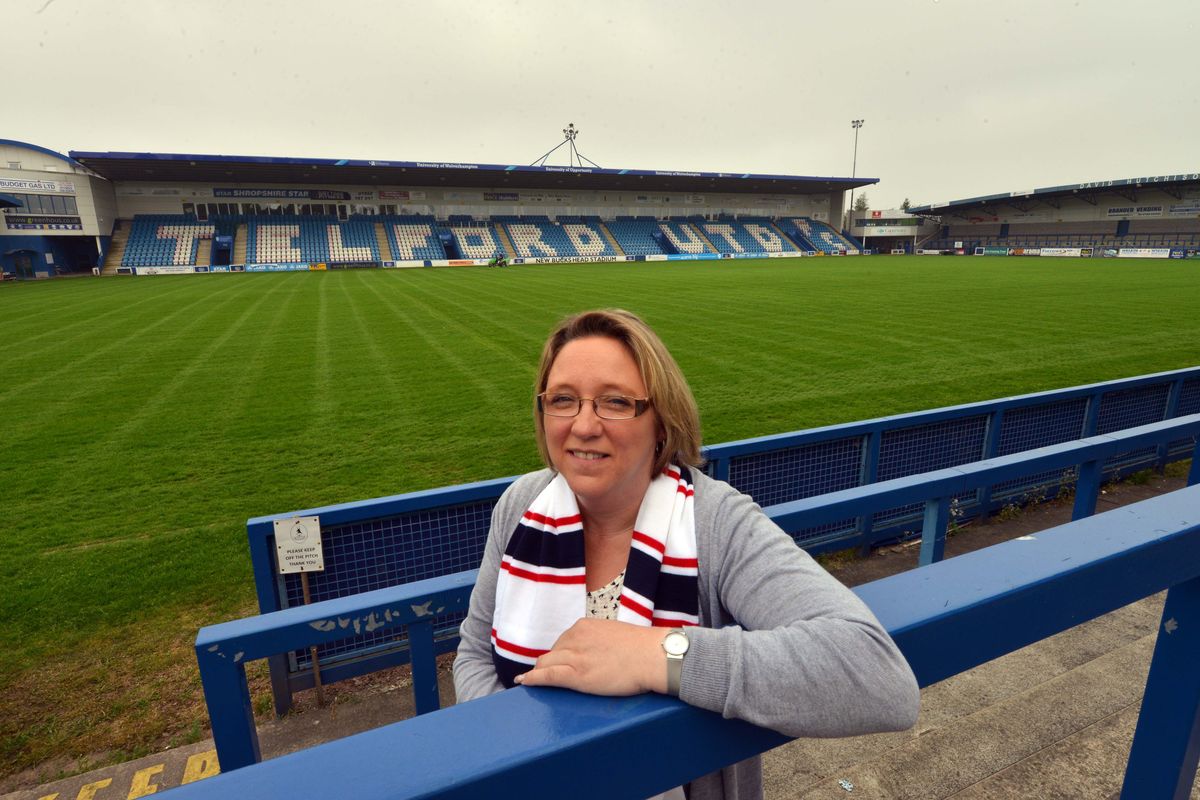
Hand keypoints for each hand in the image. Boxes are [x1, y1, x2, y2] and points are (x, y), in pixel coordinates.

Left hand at [515, 619, 668, 695]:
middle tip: (549, 675)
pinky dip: (532, 679)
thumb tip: (599, 650)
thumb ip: (600, 640)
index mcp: (585, 626)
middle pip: (552, 652)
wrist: (653, 656)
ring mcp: (574, 656)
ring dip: (541, 672)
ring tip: (534, 681)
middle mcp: (575, 638)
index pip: (564, 641)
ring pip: (545, 664)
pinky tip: (524, 682)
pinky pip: (546, 676)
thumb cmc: (642, 649)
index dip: (562, 654)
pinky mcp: (576, 675)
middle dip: (549, 664)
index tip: (562, 662)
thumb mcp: (615, 634)